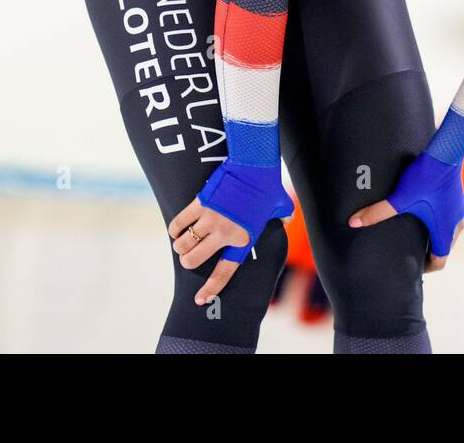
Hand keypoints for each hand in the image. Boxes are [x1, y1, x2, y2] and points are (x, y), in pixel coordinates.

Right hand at [167, 159, 293, 305]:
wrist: (254, 163)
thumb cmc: (268, 185)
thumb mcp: (280, 206)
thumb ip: (284, 217)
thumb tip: (289, 219)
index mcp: (243, 239)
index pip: (224, 272)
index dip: (211, 288)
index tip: (200, 299)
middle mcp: (225, 233)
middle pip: (194, 259)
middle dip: (187, 262)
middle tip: (188, 258)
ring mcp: (210, 218)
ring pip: (184, 243)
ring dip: (180, 247)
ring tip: (181, 245)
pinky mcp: (200, 203)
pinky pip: (180, 223)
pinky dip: (174, 230)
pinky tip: (174, 232)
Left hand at [348, 151, 463, 271]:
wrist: (447, 151)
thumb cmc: (426, 177)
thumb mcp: (400, 197)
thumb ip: (377, 212)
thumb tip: (353, 223)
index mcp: (445, 231)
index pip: (440, 261)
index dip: (426, 267)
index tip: (414, 267)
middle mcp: (455, 224)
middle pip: (443, 248)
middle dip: (428, 252)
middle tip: (410, 251)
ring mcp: (459, 210)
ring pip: (448, 233)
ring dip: (434, 236)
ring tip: (416, 233)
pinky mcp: (457, 198)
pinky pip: (450, 218)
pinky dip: (438, 222)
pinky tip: (424, 212)